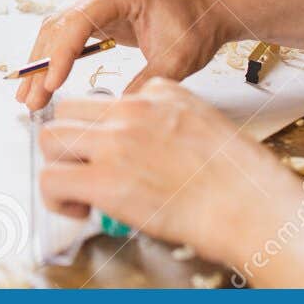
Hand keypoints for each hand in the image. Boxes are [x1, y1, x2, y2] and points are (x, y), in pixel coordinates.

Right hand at [16, 0, 234, 110]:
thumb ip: (147, 82)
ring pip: (55, 29)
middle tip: (30, 101)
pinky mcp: (94, 12)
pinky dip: (53, 58)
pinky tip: (43, 82)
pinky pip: (65, 34)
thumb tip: (115, 111)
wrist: (206, 11)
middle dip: (42, 65)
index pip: (80, 20)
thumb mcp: (177, 60)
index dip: (61, 53)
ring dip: (41, 64)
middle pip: (58, 25)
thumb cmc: (195, 27)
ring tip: (28, 98)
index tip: (52, 84)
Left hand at [38, 81, 303, 283]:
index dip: (93, 129)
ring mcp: (115, 143)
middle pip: (66, 112)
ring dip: (58, 167)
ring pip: (50, 140)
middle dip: (68, 144)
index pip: (100, 99)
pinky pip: (51, 180)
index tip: (99, 153)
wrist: (252, 205)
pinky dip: (56, 198)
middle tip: (82, 172)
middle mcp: (130, 110)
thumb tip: (145, 146)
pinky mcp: (106, 180)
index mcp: (158, 94)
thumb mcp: (206, 123)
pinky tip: (79, 209)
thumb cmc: (241, 179)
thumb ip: (169, 121)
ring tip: (78, 194)